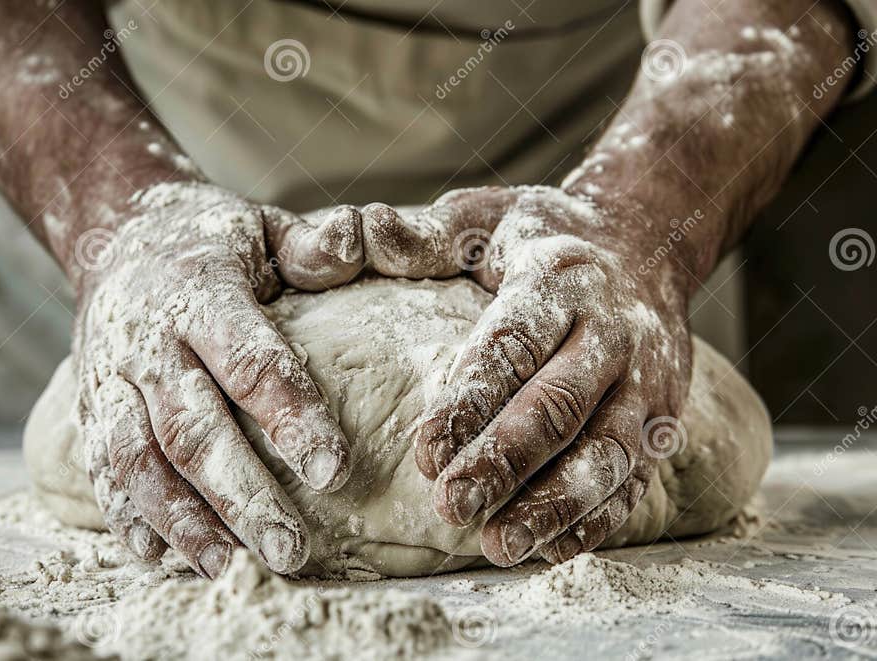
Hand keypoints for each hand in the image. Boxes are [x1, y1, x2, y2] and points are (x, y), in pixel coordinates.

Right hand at [74, 182, 362, 576]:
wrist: (116, 233)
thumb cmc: (211, 240)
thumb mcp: (262, 226)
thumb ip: (310, 245)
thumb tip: (358, 234)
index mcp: (199, 293)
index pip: (249, 361)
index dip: (291, 417)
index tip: (334, 472)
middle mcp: (147, 341)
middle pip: (192, 429)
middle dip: (241, 495)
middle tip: (290, 551)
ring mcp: (109, 377)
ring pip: (137, 460)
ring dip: (182, 520)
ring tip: (228, 569)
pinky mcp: (88, 406)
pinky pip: (100, 468)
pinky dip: (128, 517)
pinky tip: (165, 558)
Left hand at [362, 185, 692, 565]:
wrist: (649, 241)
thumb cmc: (545, 236)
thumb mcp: (490, 215)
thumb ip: (429, 233)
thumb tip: (363, 229)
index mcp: (562, 278)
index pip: (514, 344)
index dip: (470, 401)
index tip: (424, 452)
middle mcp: (612, 331)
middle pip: (560, 404)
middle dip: (506, 461)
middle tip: (451, 506)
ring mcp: (648, 380)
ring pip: (607, 452)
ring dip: (555, 504)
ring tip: (500, 546)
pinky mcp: (664, 417)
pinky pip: (635, 477)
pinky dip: (597, 518)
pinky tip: (552, 549)